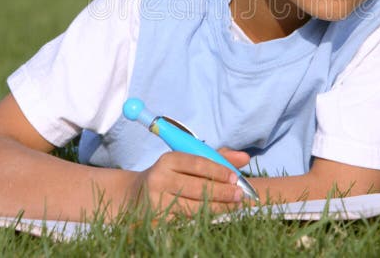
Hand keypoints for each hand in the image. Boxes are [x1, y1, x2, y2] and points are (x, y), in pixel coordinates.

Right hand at [128, 148, 250, 216]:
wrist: (134, 196)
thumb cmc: (169, 175)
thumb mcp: (186, 162)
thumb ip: (216, 157)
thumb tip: (245, 158)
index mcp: (167, 160)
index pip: (197, 163)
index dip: (218, 170)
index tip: (235, 177)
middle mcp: (159, 179)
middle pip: (197, 187)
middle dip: (222, 192)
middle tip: (240, 195)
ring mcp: (156, 202)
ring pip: (193, 207)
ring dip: (217, 207)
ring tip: (234, 206)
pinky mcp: (157, 221)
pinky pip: (186, 220)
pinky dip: (204, 218)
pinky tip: (216, 214)